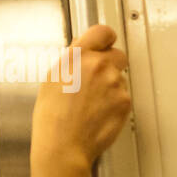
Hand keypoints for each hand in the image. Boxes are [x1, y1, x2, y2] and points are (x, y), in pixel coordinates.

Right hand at [25, 25, 130, 176]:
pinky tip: (98, 113)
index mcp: (77, 56)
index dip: (105, 39)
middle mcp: (98, 65)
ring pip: (120, 78)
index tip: (105, 44)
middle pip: (118, 54)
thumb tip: (81, 50)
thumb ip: (71, 60)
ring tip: (92, 104)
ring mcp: (114, 83)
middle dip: (111, 64)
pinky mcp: (125, 102)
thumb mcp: (52, 78)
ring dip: (111, 87)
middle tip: (98, 79)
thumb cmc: (52, 116)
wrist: (63, 144)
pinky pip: (123, 97)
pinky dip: (115, 104)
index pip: (102, 32)